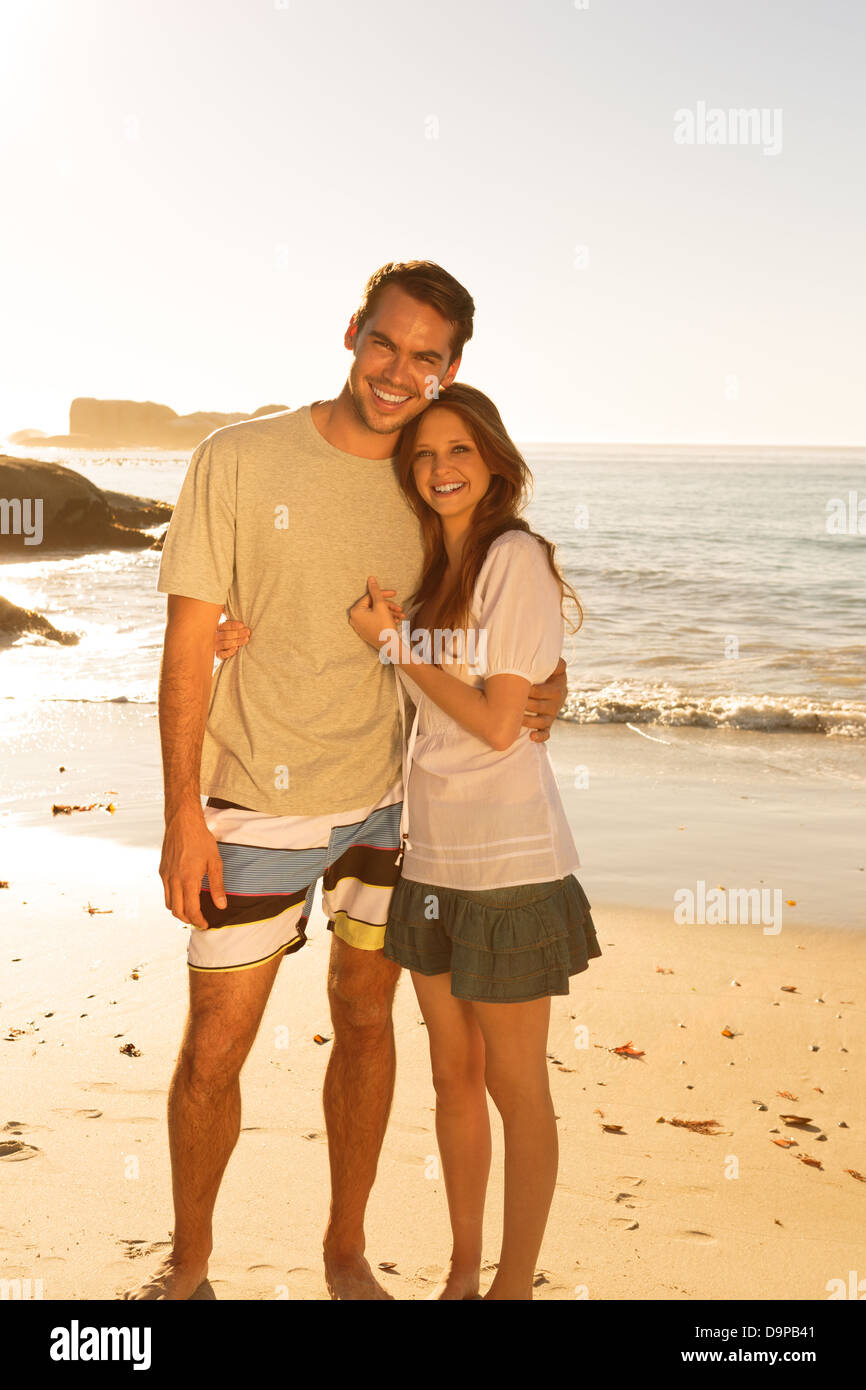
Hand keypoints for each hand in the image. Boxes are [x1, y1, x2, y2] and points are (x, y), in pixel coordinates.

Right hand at [159, 807, 226, 928]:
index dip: (198, 921)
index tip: (205, 925)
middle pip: (177, 911)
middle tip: (199, 921)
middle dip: (188, 920)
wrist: (182, 823)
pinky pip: (166, 891)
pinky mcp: (162, 870)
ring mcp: (166, 875)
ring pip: (168, 903)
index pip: (191, 910)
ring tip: (191, 911)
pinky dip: (173, 899)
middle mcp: (174, 880)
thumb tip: (221, 906)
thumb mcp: (215, 862)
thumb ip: (217, 886)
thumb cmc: (201, 840)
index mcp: (188, 880)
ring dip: (179, 911)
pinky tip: (183, 895)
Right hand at [214, 606, 249, 660]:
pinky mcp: (218, 655)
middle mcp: (215, 636)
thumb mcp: (229, 623)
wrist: (224, 646)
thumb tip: (233, 604)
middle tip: (248, 632)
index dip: (233, 625)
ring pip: (225, 644)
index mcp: (217, 627)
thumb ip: (229, 614)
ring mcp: (215, 646)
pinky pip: (222, 654)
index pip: (224, 625)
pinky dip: (229, 651)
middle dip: (238, 633)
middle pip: (226, 635)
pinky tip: (236, 648)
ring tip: (246, 639)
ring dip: (237, 641)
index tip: (242, 625)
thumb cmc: (230, 632)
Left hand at [348, 576, 405, 649]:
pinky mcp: (366, 632)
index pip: (370, 597)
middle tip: (399, 607)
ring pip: (376, 613)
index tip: (394, 593)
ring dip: (389, 612)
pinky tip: (396, 620)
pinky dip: (385, 619)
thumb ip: (375, 591)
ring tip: (400, 615)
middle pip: (373, 605)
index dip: (383, 594)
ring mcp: (360, 627)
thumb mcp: (381, 605)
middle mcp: (355, 619)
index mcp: (355, 611)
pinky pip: (376, 621)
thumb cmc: (384, 626)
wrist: (390, 647)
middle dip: (388, 606)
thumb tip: (370, 579)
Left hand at [522, 656, 567, 743]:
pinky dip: (540, 737)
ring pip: (543, 721)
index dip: (537, 691)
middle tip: (514, 704)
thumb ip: (554, 662)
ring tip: (517, 720)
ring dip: (530, 721)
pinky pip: (546, 733)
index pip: (551, 691)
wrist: (546, 682)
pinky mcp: (547, 724)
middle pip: (546, 707)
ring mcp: (552, 714)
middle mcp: (557, 702)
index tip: (524, 689)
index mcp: (559, 686)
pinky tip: (531, 737)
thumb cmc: (544, 671)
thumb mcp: (552, 665)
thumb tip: (553, 658)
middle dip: (530, 706)